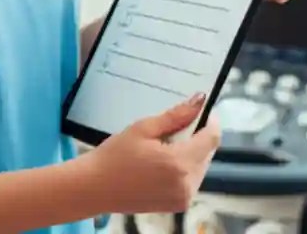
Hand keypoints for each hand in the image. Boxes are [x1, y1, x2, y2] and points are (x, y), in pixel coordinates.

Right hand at [84, 94, 221, 213]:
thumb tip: (198, 101)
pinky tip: (162, 164)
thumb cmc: (114, 156)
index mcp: (179, 163)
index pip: (211, 138)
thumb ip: (175, 116)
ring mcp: (183, 197)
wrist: (95, 187)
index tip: (201, 112)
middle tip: (172, 130)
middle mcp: (186, 184)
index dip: (209, 121)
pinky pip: (192, 180)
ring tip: (163, 148)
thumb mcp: (143, 129)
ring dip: (191, 153)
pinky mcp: (178, 205)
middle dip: (197, 137)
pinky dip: (184, 168)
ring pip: (201, 166)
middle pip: (207, 152)